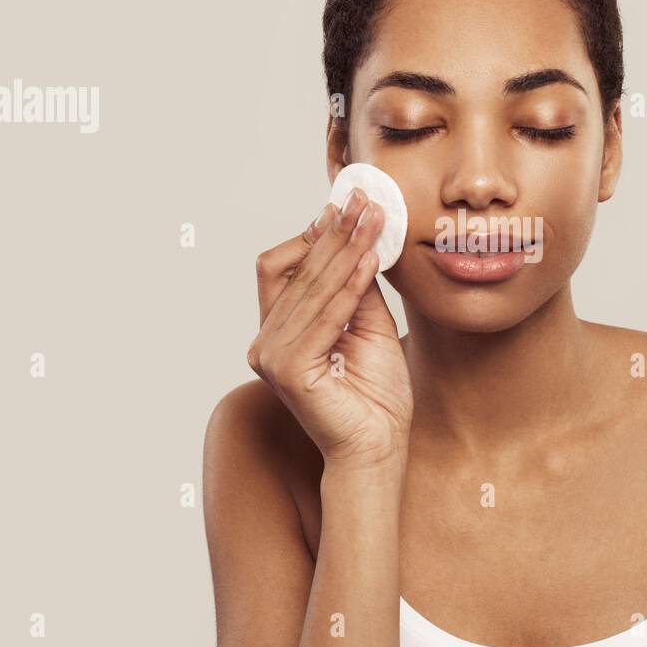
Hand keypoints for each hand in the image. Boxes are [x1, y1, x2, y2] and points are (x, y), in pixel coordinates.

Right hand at [247, 189, 413, 470]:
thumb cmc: (375, 395)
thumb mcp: (369, 325)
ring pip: (313, 287)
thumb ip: (357, 288)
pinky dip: (350, 285)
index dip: (315, 233)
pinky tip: (372, 259)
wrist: (379, 447)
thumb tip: (361, 236)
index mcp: (278, 330)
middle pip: (300, 270)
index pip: (285, 267)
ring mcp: (272, 357)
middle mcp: (266, 341)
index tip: (349, 204)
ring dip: (347, 249)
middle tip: (364, 199)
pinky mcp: (289, 370)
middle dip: (336, 231)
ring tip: (376, 219)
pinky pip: (326, 316)